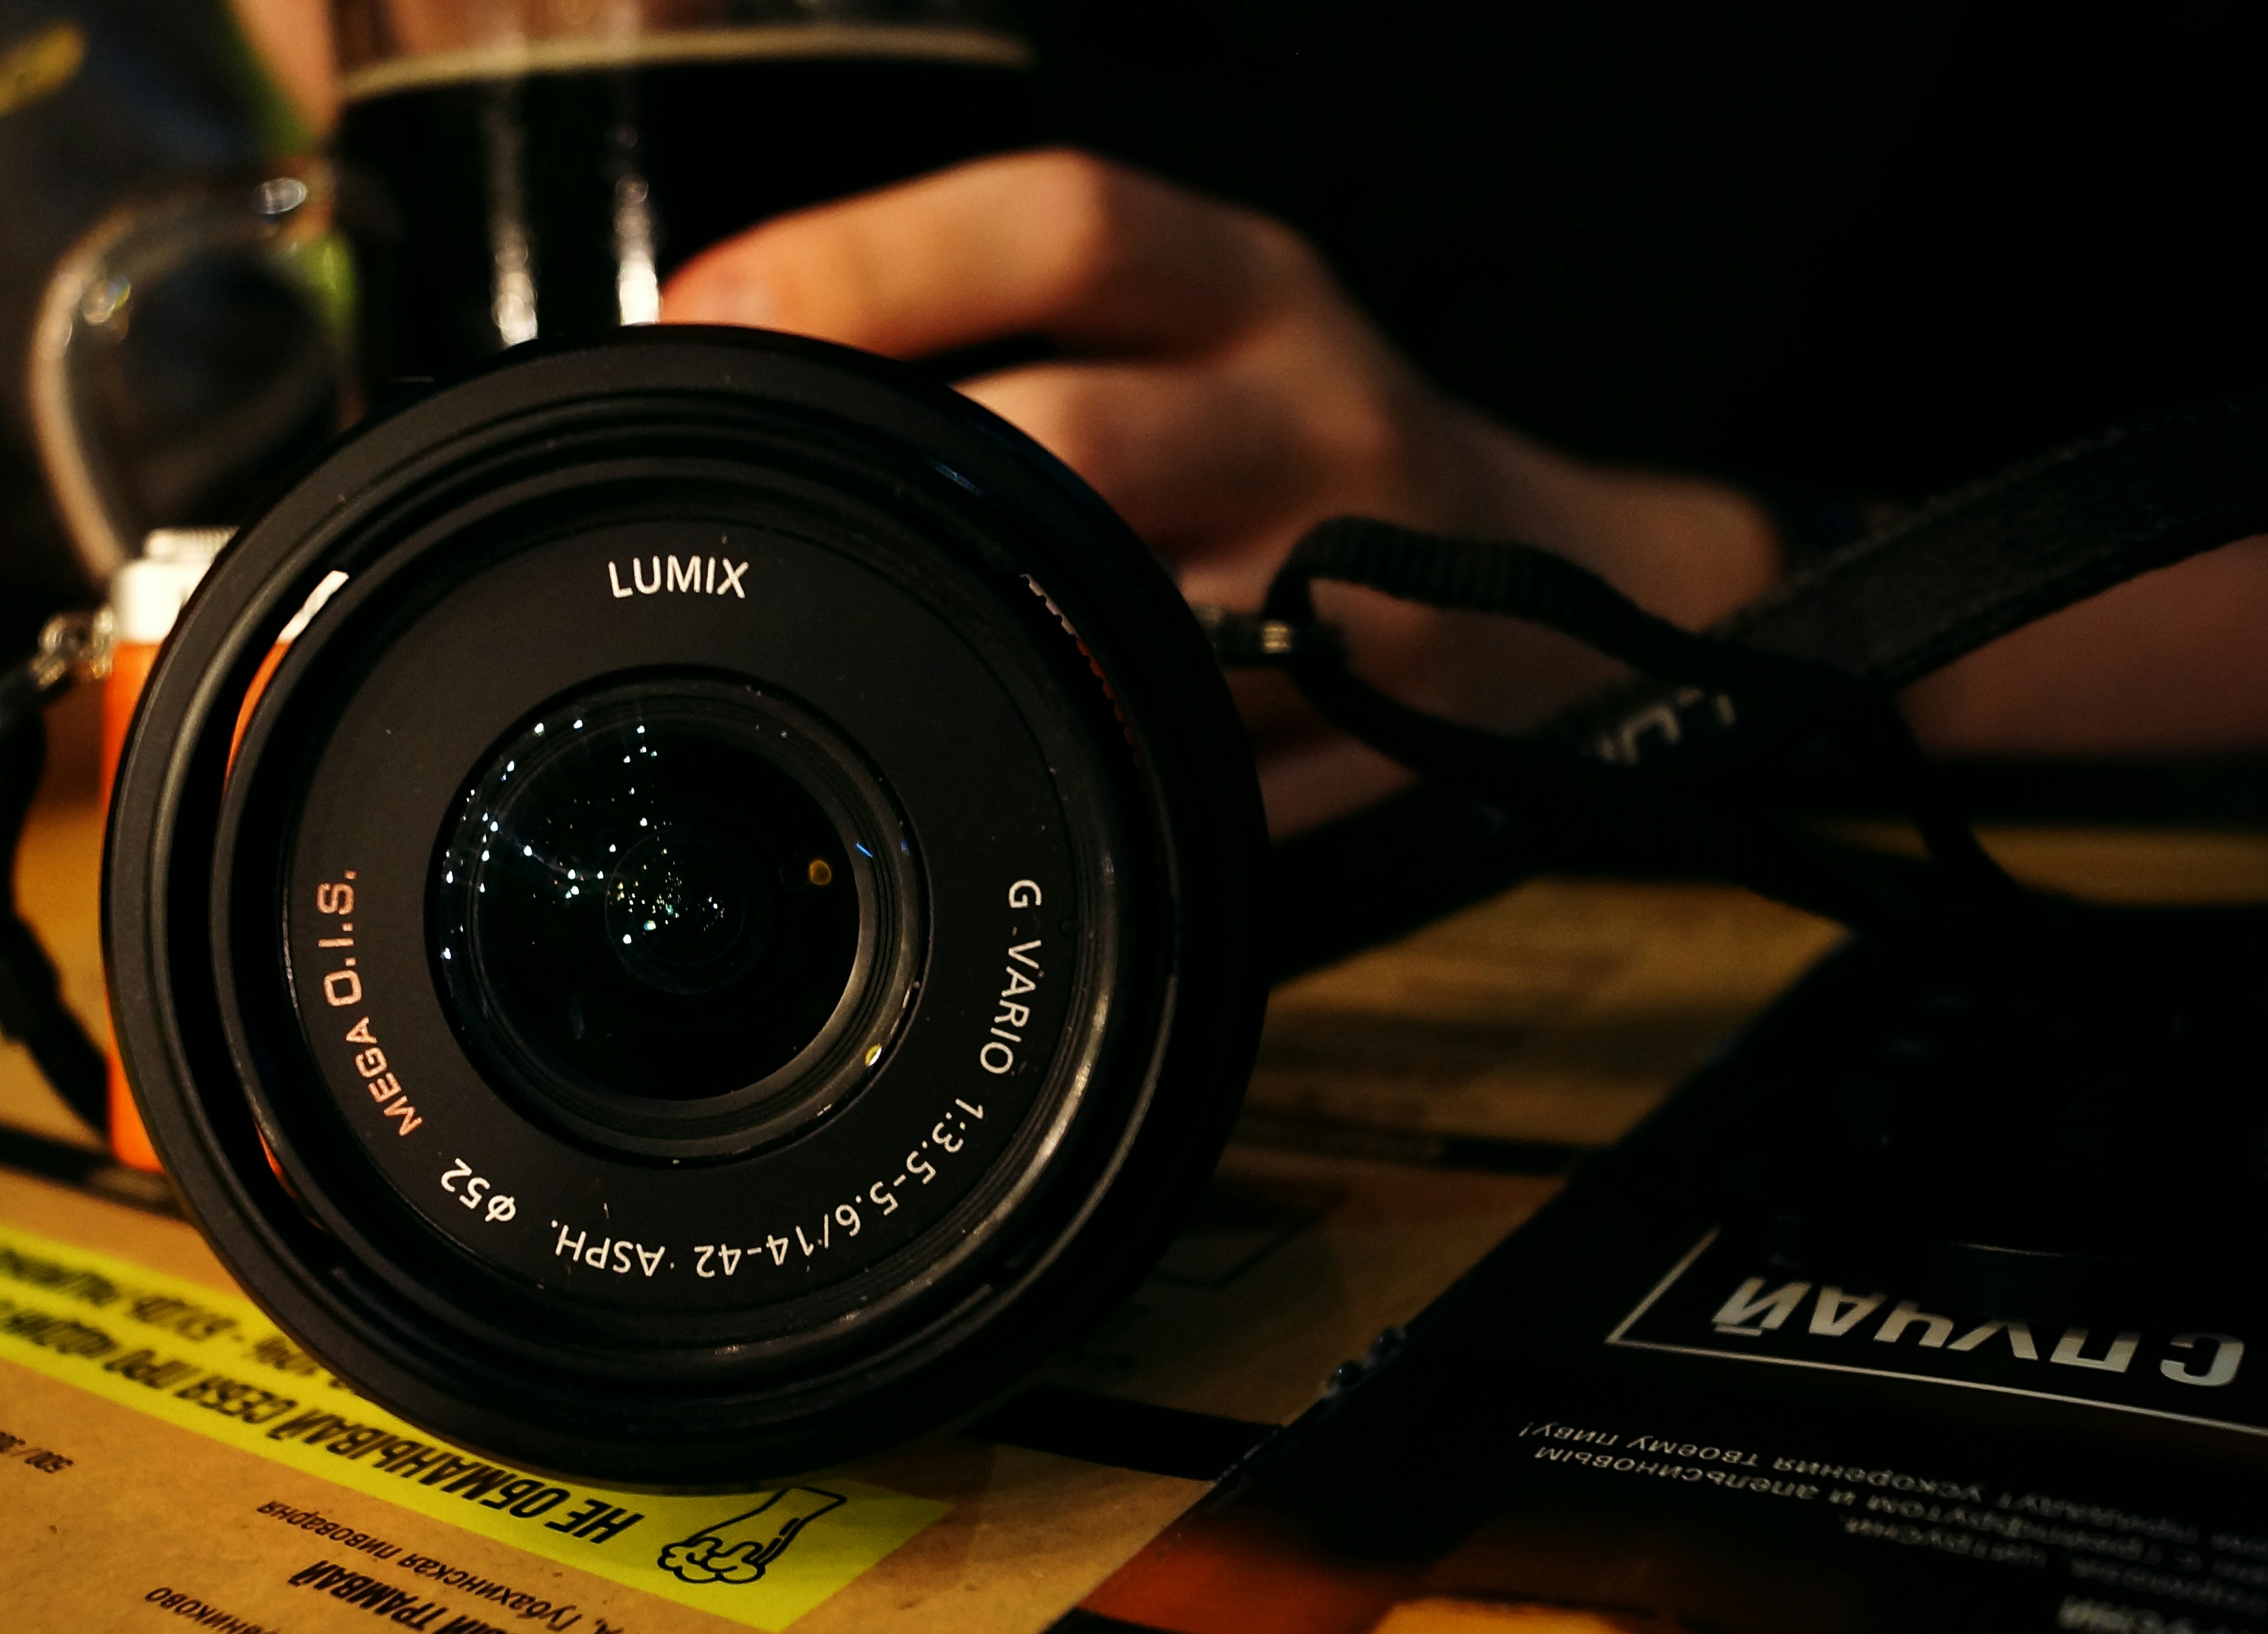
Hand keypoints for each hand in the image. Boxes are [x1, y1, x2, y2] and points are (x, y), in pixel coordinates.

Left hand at [661, 150, 1782, 834]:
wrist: (1561, 587)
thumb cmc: (1300, 439)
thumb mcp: (1194, 319)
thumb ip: (1009, 318)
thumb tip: (730, 350)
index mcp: (1247, 287)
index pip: (1063, 223)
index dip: (871, 263)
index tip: (712, 314)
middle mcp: (1310, 417)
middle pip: (1074, 440)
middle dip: (898, 487)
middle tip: (762, 520)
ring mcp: (1349, 588)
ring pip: (1125, 626)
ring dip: (978, 645)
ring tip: (860, 649)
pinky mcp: (1359, 742)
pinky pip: (1183, 771)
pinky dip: (1073, 767)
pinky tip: (990, 759)